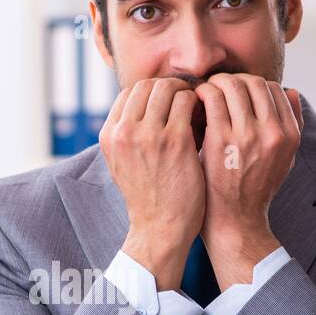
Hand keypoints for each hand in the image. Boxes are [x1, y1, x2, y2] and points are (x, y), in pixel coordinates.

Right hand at [99, 77, 204, 289]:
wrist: (160, 229)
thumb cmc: (147, 198)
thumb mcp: (121, 164)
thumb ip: (124, 135)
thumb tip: (137, 109)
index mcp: (109, 135)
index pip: (129, 92)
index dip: (151, 91)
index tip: (167, 100)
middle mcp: (125, 132)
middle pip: (148, 85)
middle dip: (170, 87)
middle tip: (186, 98)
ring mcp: (150, 135)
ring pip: (170, 89)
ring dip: (186, 93)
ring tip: (197, 106)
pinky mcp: (176, 141)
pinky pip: (188, 102)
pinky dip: (199, 103)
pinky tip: (206, 116)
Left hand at [194, 74, 302, 284]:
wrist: (235, 222)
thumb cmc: (255, 190)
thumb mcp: (285, 159)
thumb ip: (292, 124)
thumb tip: (290, 90)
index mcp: (289, 135)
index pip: (273, 88)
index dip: (253, 84)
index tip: (237, 92)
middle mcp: (272, 133)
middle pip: (254, 82)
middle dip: (234, 80)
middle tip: (218, 87)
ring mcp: (247, 136)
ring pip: (233, 85)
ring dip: (216, 83)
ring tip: (206, 92)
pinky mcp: (221, 140)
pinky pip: (213, 99)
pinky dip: (203, 93)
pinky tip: (196, 101)